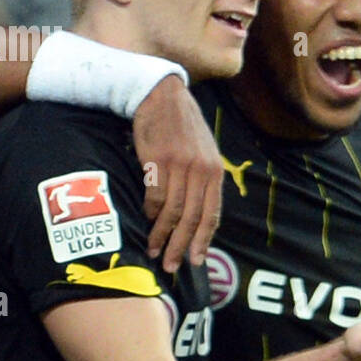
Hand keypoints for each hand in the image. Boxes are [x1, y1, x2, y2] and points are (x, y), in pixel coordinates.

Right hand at [133, 75, 223, 272]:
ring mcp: (180, 166)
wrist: (161, 95)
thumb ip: (202, 180)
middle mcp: (201, 171)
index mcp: (214, 172)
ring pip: (172, 212)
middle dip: (180, 246)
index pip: (212, 215)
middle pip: (192, 219)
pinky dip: (149, 213)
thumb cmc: (180, 127)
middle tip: (170, 265)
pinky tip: (145, 219)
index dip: (204, 241)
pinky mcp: (158, 161)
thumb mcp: (202, 151)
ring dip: (161, 235)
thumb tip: (195, 214)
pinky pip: (154, 197)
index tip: (196, 261)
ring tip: (153, 249)